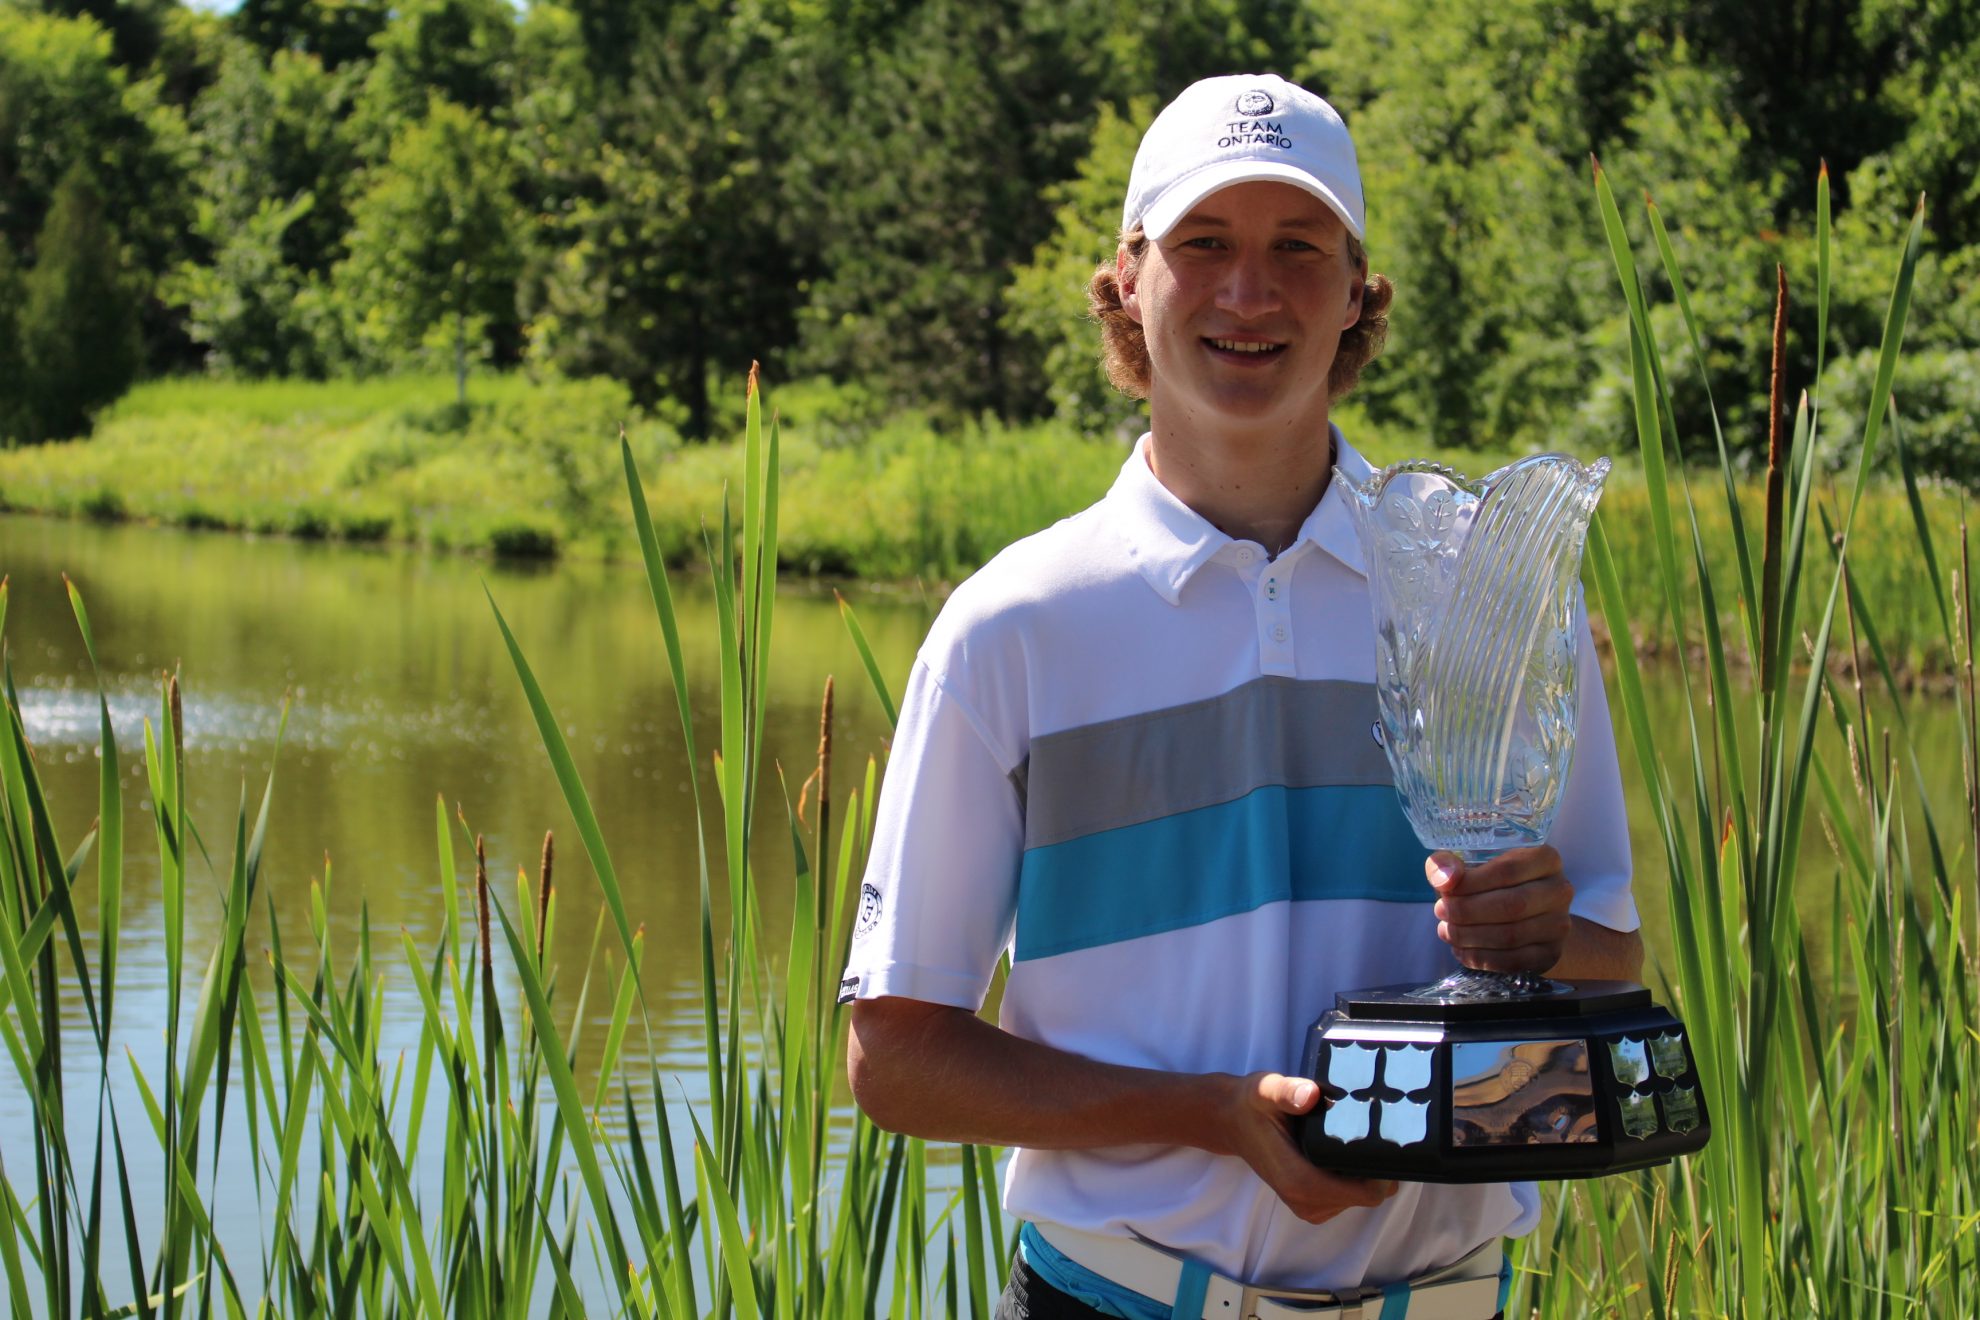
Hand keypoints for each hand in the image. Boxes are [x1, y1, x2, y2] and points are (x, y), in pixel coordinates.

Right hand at [1215, 1072, 1397, 1224]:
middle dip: (1379, 1169)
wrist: (1233, 1121)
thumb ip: (1287, 1093)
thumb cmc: (1252, 1105)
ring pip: (1362, 1197)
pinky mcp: (1311, 1202)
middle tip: (1379, 1133)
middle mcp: (1305, 1201)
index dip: (1384, 1173)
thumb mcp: (1266, 1090)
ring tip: (1360, 1138)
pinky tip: (1347, 1150)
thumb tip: (1310, 1096)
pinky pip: (1349, 1195)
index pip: (1365, 1194)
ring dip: (1367, 1173)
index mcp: (1300, 1181)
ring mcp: (1308, 1206)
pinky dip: (1355, 1176)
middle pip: (1369, 1196)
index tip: (1388, 1142)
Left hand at [1427, 846, 1573, 972]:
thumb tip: (1443, 877)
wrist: (1530, 918)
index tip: (1445, 890)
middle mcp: (1559, 890)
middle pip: (1511, 905)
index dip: (1471, 882)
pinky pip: (1514, 961)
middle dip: (1467, 911)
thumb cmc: (1495, 885)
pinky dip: (1481, 958)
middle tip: (1441, 911)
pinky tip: (1462, 951)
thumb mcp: (1472, 866)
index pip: (1508, 870)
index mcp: (1544, 858)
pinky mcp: (1550, 954)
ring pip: (1511, 935)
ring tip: (1447, 931)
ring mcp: (1559, 924)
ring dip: (1471, 936)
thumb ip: (1450, 865)